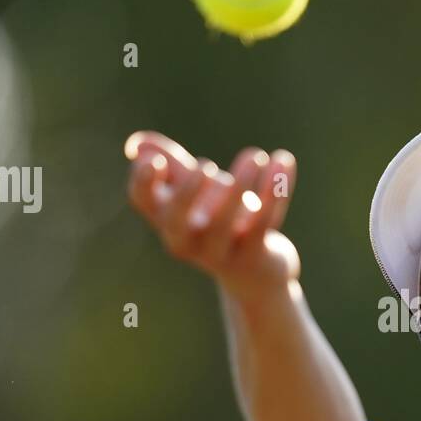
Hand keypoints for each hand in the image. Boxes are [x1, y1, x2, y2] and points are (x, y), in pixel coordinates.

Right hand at [124, 130, 299, 301]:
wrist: (255, 276)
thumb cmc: (220, 225)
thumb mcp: (196, 194)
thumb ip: (171, 166)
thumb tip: (137, 144)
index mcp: (167, 220)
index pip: (142, 201)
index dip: (143, 180)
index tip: (156, 161)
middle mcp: (187, 241)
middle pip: (175, 220)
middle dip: (187, 192)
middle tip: (207, 166)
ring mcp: (219, 253)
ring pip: (224, 223)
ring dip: (239, 184)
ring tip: (255, 155)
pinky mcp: (254, 256)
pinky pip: (263, 222)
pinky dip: (274, 190)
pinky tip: (283, 160)